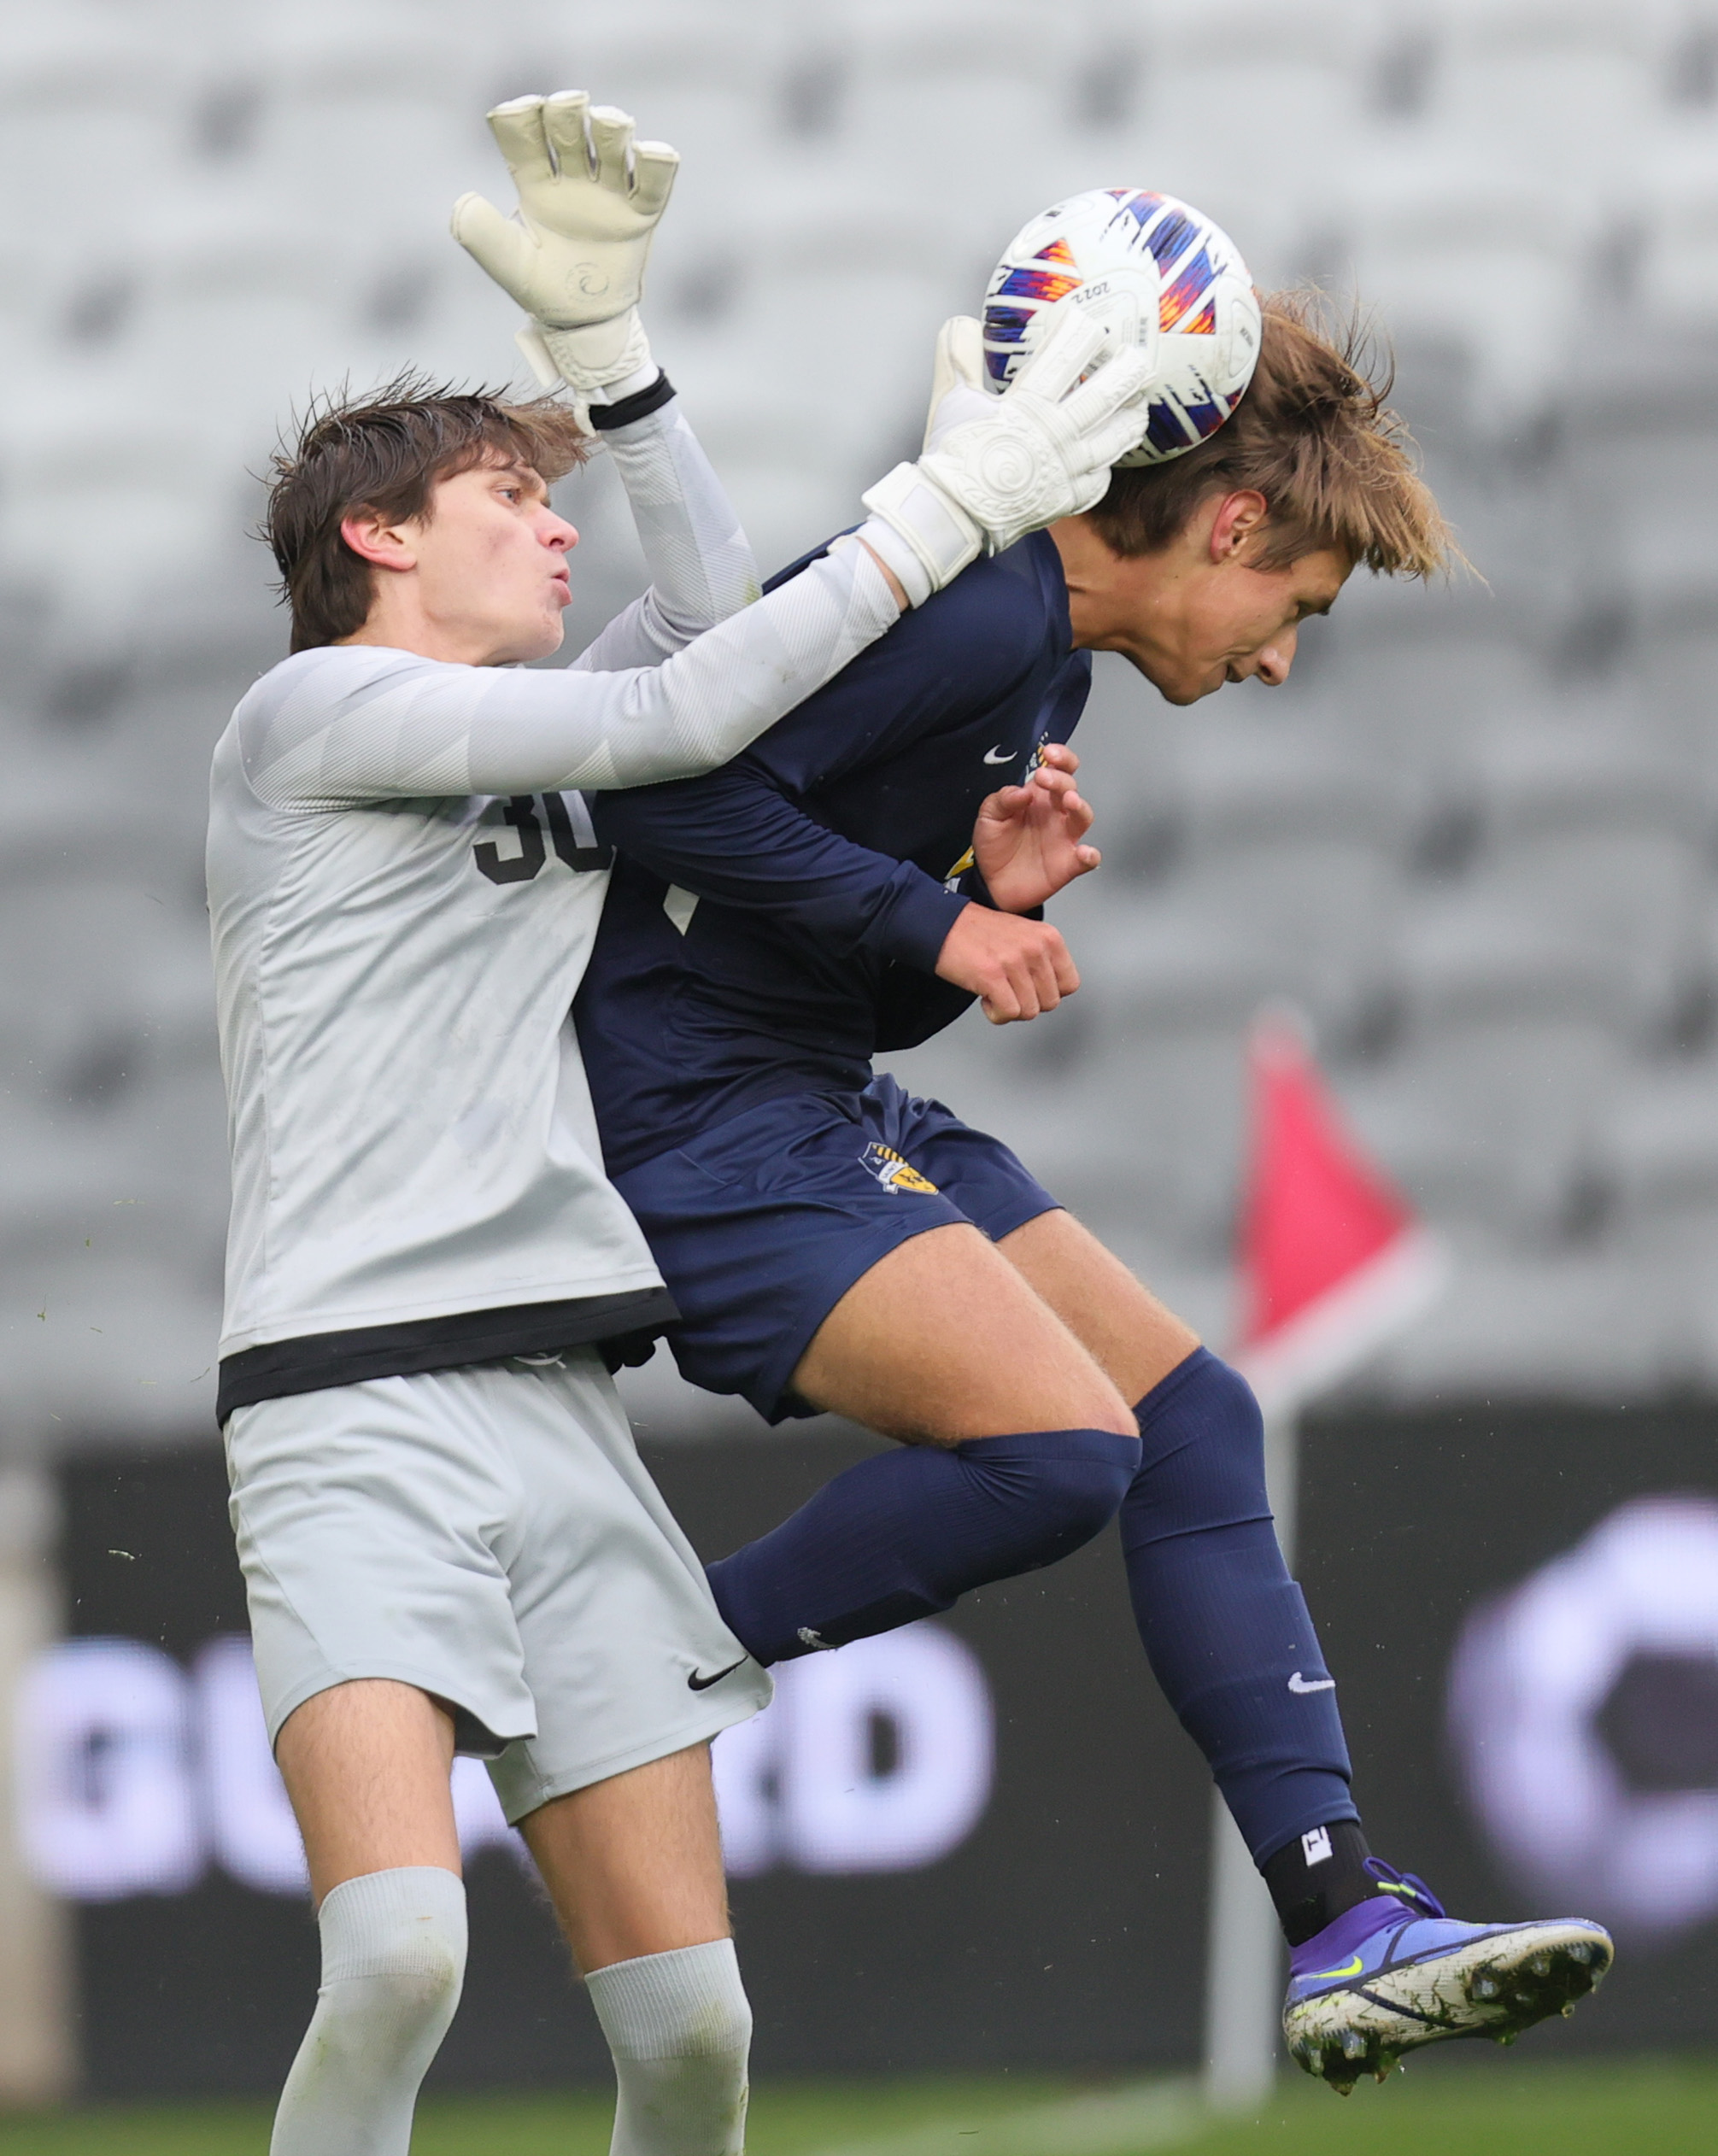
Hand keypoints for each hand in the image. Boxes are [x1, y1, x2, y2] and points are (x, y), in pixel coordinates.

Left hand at [452, 92, 677, 393]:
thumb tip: (464, 202)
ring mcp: (608, 190)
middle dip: (567, 110)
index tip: (521, 115)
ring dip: (610, 125)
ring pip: (613, 141)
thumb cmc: (543, 287)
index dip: (521, 114)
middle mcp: (571, 176)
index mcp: (534, 181)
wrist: (584, 322)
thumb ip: (484, 236)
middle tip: (568, 111)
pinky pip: (654, 180)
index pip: (524, 131)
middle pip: (569, 125)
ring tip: (608, 125)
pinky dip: (656, 161)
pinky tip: (648, 151)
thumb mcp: (510, 265)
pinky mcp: (641, 212)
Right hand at [858, 300, 1154, 605]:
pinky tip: (1105, 456)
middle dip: (1128, 370)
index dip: (1079, 329)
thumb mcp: (952, 400)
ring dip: (1131, 417)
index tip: (1079, 322)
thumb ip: (960, 357)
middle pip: (1107, 393)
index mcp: (1030, 404)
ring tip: (1137, 404)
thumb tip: (963, 323)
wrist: (953, 517)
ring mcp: (1067, 470)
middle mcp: (1058, 434)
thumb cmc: (953, 457)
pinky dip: (1106, 466)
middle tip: (1136, 358)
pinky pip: (1100, 480)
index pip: (1067, 352)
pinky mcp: (1067, 499)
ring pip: (1116, 438)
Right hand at [934, 903, 1079, 1023]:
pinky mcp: (992, 976)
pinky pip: (1008, 1013)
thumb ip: (1042, 960)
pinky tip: (986, 997)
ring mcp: (1015, 962)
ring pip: (1029, 1011)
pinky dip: (995, 1013)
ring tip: (995, 991)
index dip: (1047, 993)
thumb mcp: (1024, 936)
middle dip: (1027, 1003)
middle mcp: (1035, 948)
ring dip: (1009, 1009)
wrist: (942, 925)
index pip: (1069, 984)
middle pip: (1050, 1002)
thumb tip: (1051, 990)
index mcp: (1048, 937)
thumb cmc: (977, 933)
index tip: (1030, 988)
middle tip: (1008, 991)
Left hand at [971, 744, 1100, 911]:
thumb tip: (1022, 790)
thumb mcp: (989, 816)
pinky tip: (1085, 853)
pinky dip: (1090, 856)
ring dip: (1080, 807)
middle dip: (1060, 779)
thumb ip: (1002, 799)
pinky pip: (1086, 860)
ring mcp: (1063, 838)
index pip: (1058, 770)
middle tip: (1045, 778)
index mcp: (1038, 797)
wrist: (991, 883)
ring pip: (1083, 817)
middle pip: (1070, 788)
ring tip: (1069, 801)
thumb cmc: (995, 846)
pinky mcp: (1067, 864)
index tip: (1050, 753)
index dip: (1060, 758)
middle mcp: (1055, 814)